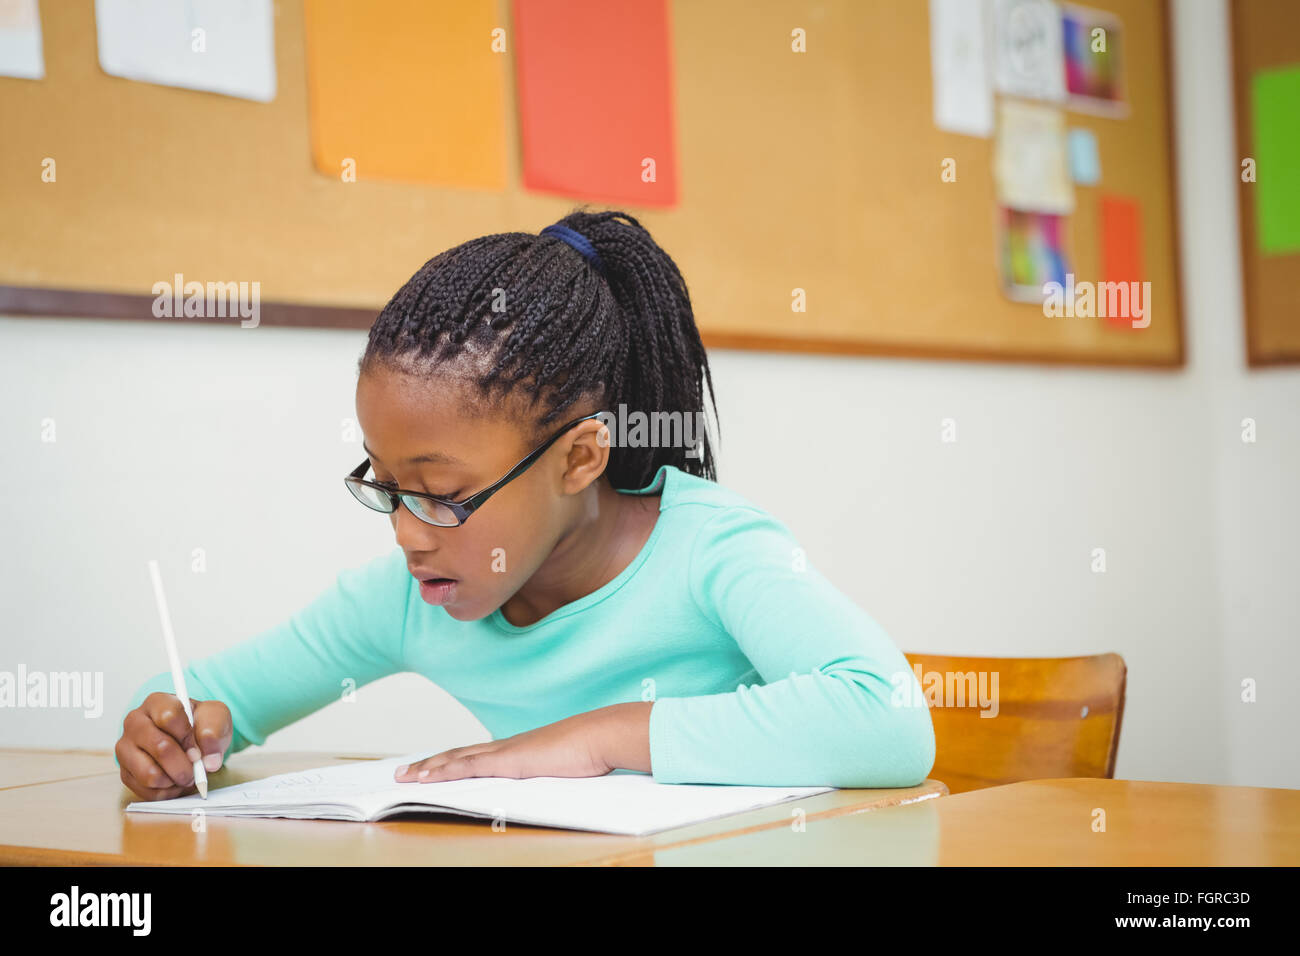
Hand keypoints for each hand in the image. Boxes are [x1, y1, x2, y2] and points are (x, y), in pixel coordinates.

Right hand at [116, 692, 232, 799]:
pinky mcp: (125, 773)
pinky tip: (175, 781)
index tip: (198, 748)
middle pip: (160, 748)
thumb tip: (209, 761)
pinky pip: (147, 791)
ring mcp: (125, 749)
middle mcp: (135, 723)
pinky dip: (167, 792)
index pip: (169, 716)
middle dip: (185, 765)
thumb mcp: (216, 717)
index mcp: (156, 703)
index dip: (188, 736)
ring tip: (185, 774)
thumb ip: (213, 732)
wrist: (192, 740)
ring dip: (175, 780)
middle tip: (197, 769)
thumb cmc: (201, 725)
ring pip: (150, 774)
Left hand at [394, 709, 616, 783]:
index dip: (453, 761)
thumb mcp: (568, 766)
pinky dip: (443, 772)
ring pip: (455, 760)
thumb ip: (554, 772)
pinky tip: (425, 778)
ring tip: (404, 776)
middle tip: (404, 771)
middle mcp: (507, 747)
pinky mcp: (506, 761)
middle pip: (458, 755)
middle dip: (430, 764)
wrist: (601, 735)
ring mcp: (505, 752)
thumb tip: (553, 781)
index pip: (478, 756)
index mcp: (520, 749)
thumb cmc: (593, 750)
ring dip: (427, 768)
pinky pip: (467, 767)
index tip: (433, 766)